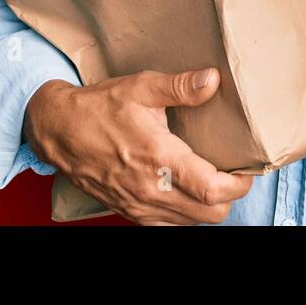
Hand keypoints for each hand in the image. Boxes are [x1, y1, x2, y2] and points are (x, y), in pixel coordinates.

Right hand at [24, 68, 252, 225]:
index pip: (213, 189)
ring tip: (211, 177)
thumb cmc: (99, 108)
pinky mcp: (130, 211)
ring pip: (192, 223)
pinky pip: (170, 224)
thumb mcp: (141, 88)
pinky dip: (187, 212)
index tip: (247, 168)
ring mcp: (140, 205)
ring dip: (209, 205)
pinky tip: (186, 188)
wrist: (58, 131)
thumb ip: (180, 87)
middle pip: (211, 214)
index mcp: (159, 159)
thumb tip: (213, 80)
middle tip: (233, 171)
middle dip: (230, 196)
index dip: (240, 184)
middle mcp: (152, 190)